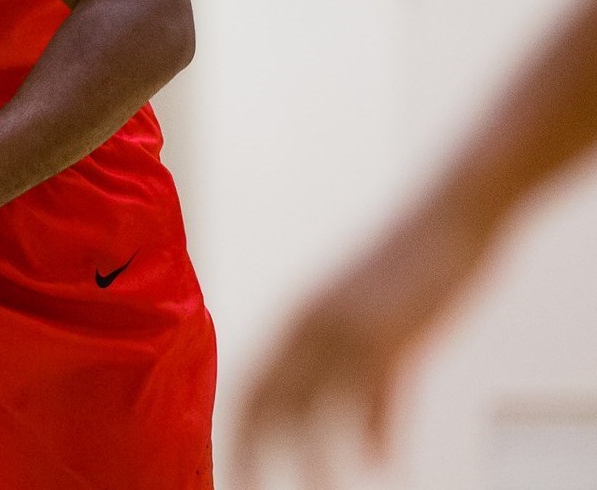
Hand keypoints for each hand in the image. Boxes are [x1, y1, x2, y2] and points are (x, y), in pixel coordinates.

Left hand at [232, 210, 490, 487]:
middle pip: (266, 396)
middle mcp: (311, 322)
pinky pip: (372, 392)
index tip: (234, 468)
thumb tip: (370, 453)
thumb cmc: (411, 274)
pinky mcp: (389, 331)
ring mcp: (347, 326)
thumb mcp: (379, 331)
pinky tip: (381, 464)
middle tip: (245, 488)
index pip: (250, 380)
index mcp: (298, 317)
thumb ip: (373, 394)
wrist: (448, 219)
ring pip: (316, 404)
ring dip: (316, 457)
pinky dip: (376, 432)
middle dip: (252, 448)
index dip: (240, 427)